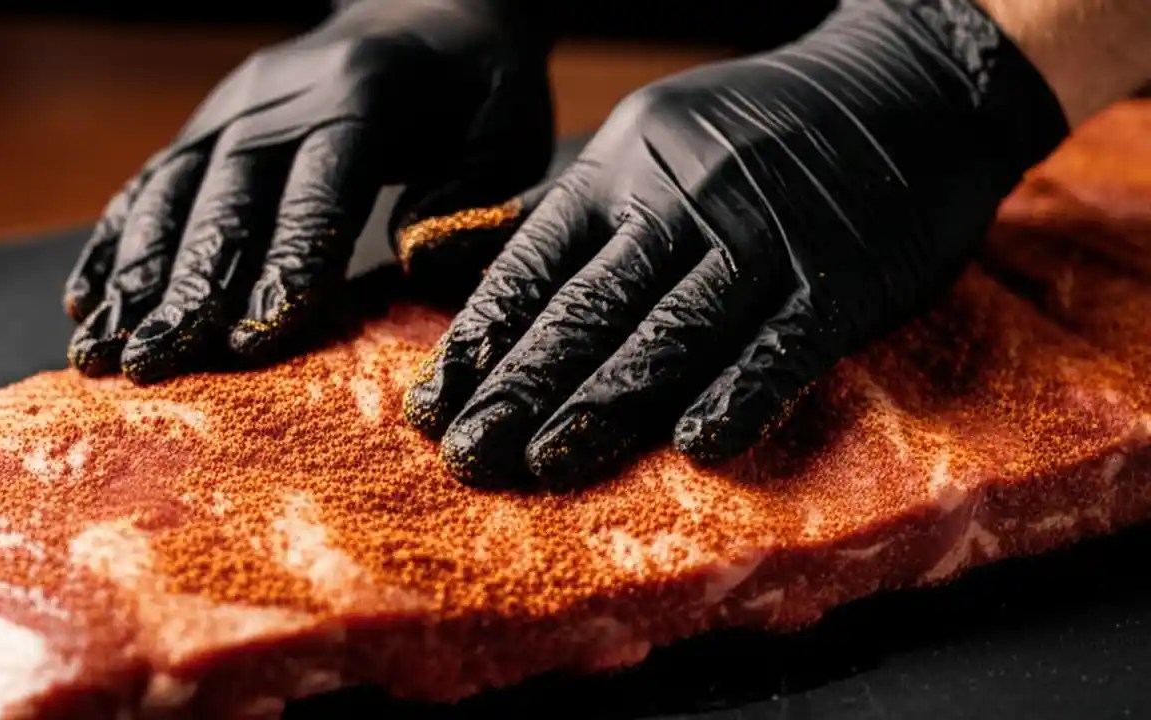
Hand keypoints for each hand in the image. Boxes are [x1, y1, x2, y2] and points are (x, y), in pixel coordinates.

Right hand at [63, 0, 553, 383]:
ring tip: (101, 354)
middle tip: (152, 364)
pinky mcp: (207, 125)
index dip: (284, 268)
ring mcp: (233, 107)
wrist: (422, 12)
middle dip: (188, 288)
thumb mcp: (506, 127)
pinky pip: (149, 183)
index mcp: (363, 96)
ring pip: (173, 195)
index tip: (247, 345)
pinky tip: (85, 301)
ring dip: (134, 277)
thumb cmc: (475, 90)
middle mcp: (281, 96)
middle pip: (228, 199)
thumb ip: (470, 190)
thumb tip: (409, 251)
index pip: (318, 191)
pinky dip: (114, 243)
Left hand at [403, 0, 1069, 486]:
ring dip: (605, 404)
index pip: (533, 264)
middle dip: (522, 387)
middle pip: (589, 306)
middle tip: (467, 458)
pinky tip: (695, 446)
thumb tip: (431, 262)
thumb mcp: (640, 146)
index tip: (432, 407)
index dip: (480, 339)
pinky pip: (784, 343)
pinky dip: (741, 392)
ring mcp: (765, 235)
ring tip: (542, 467)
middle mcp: (685, 196)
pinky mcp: (841, 277)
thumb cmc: (752, 134)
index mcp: (623, 166)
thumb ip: (550, 215)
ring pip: (672, 329)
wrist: (904, 85)